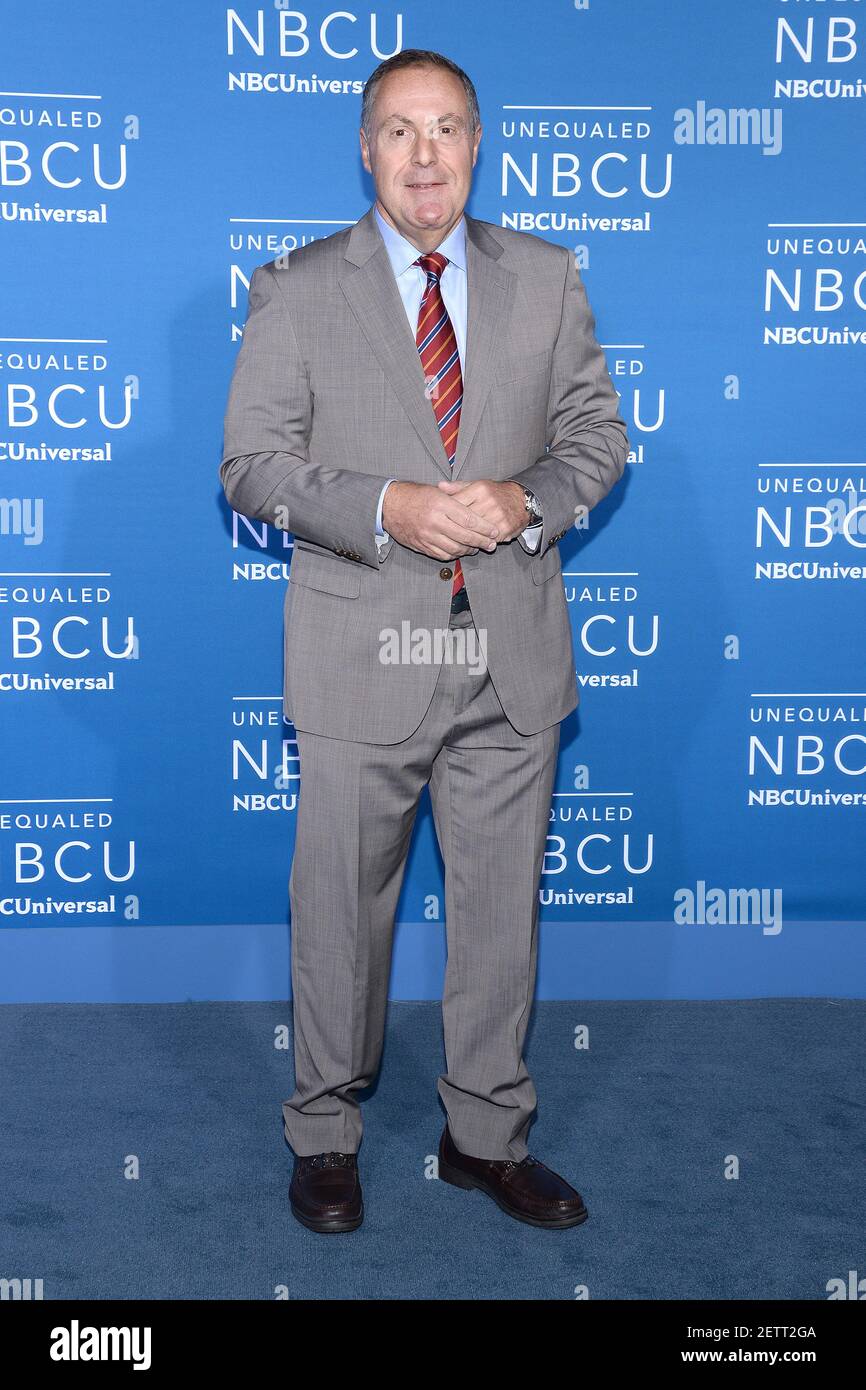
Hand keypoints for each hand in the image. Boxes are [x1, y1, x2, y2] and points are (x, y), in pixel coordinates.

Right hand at [381, 481, 499, 561]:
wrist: (389, 506)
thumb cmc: (415, 495)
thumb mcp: (436, 491)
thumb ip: (456, 500)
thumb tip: (478, 511)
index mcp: (441, 504)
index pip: (469, 519)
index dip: (484, 528)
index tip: (494, 531)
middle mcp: (434, 521)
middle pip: (465, 536)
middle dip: (482, 542)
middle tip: (492, 544)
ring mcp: (427, 536)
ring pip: (455, 549)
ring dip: (469, 550)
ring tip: (478, 548)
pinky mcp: (421, 546)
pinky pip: (442, 555)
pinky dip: (454, 554)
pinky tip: (461, 551)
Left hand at [437, 479, 527, 542]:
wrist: (521, 500)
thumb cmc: (495, 493)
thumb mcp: (477, 485)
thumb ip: (458, 487)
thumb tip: (439, 486)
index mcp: (479, 490)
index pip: (457, 503)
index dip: (446, 513)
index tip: (439, 519)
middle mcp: (488, 502)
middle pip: (464, 520)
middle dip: (453, 528)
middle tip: (443, 534)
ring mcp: (497, 516)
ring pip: (474, 532)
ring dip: (464, 539)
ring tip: (454, 541)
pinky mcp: (504, 528)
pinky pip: (486, 539)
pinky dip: (478, 543)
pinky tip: (471, 545)